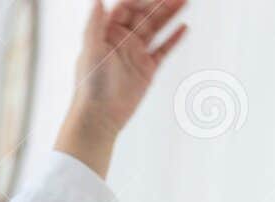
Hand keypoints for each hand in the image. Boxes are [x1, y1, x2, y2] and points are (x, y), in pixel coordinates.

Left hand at [72, 0, 188, 136]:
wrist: (99, 117)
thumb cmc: (90, 86)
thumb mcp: (90, 50)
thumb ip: (94, 24)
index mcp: (107, 34)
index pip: (126, 9)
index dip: (140, 1)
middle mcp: (122, 41)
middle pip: (144, 16)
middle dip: (160, 4)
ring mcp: (135, 54)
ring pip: (155, 29)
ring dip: (169, 16)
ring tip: (184, 2)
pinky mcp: (146, 69)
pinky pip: (162, 50)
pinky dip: (173, 39)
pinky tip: (183, 28)